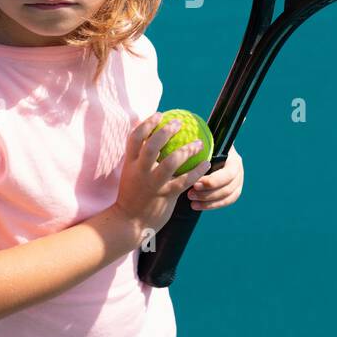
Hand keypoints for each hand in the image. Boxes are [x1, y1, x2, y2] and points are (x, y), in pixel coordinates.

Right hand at [114, 112, 211, 238]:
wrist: (129, 222)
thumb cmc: (133, 195)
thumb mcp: (130, 174)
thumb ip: (139, 158)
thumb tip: (153, 138)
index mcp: (130, 164)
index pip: (135, 138)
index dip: (147, 124)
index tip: (159, 114)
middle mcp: (140, 172)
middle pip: (151, 146)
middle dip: (165, 132)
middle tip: (179, 123)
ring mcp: (153, 184)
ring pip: (170, 162)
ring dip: (186, 150)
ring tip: (199, 143)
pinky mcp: (165, 195)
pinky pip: (184, 180)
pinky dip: (197, 171)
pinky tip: (207, 163)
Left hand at [186, 145, 243, 211]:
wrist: (209, 150)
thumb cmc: (203, 145)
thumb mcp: (203, 144)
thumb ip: (199, 148)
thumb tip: (189, 150)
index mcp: (232, 157)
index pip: (227, 174)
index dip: (212, 182)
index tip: (195, 184)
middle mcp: (238, 169)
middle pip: (228, 188)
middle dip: (208, 193)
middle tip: (190, 194)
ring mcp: (238, 180)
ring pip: (228, 197)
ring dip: (209, 201)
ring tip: (192, 202)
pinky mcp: (234, 190)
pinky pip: (226, 201)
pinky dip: (212, 205)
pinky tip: (197, 206)